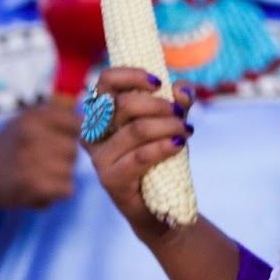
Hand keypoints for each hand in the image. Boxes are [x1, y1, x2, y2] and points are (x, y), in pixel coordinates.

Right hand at [0, 100, 83, 208]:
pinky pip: (67, 190)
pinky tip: (42, 187)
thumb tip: (94, 120)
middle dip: (65, 156)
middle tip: (45, 159)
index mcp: (34, 118)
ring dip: (61, 175)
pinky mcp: (31, 188)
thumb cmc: (13, 143)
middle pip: (73, 150)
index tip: (64, 139)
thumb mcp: (31, 119)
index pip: (77, 124)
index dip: (74, 134)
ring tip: (40, 173)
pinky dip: (58, 192)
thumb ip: (62, 115)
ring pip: (70, 171)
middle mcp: (31, 137)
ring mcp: (30, 163)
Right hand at [79, 69, 195, 245]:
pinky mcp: (109, 178)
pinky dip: (163, 147)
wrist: (161, 204)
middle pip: (121, 104)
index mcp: (103, 114)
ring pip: (135, 130)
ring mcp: (99, 157)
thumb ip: (177, 102)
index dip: (131, 75)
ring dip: (167, 126)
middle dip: (158, 105)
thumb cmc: (160, 157)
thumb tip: (183, 89)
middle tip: (180, 112)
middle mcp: (94, 133)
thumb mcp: (171, 123)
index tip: (159, 82)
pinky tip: (178, 145)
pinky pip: (139, 156)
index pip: (106, 82)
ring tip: (186, 130)